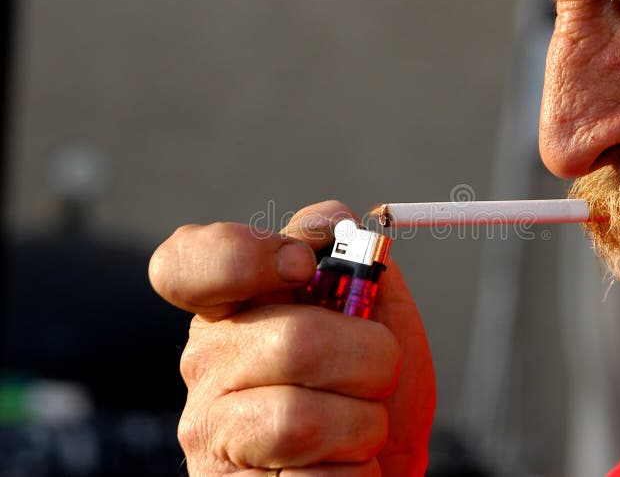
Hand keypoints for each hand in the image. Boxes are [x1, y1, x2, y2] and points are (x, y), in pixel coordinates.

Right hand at [148, 201, 435, 475]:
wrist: (383, 467)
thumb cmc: (375, 393)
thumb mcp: (380, 319)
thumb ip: (359, 265)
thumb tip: (336, 220)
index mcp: (236, 308)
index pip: (185, 263)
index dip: (241, 253)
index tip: (303, 265)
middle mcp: (208, 363)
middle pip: (296, 342)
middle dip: (372, 360)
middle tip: (379, 376)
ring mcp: (210, 431)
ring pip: (303, 420)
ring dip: (365, 426)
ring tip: (359, 432)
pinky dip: (355, 475)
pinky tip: (340, 468)